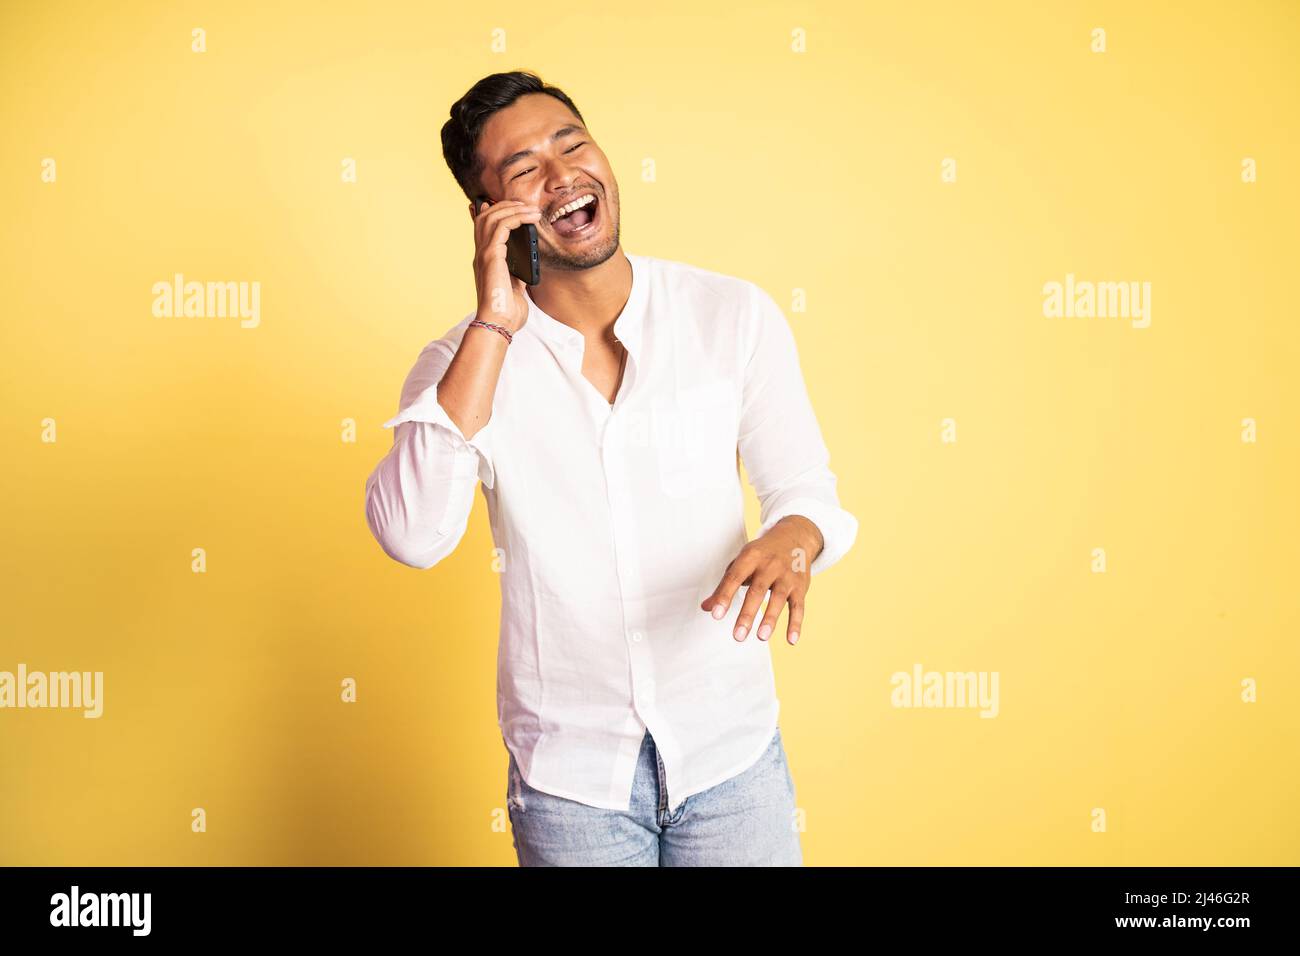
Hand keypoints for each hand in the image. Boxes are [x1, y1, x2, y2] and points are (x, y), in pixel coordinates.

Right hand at [469, 197, 542, 330]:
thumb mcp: (515, 287)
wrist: (499, 324)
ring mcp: (484, 254)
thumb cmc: (507, 312)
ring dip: (513, 208)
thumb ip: (517, 272)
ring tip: (532, 209)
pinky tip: (529, 217)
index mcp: (485, 260)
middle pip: (485, 216)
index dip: (490, 210)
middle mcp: (481, 254)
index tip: (509, 203)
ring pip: (492, 216)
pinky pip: (501, 226)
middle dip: (505, 205)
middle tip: (526, 204)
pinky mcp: (491, 256)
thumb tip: (526, 263)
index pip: (482, 227)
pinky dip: (516, 217)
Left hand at [700, 516, 823, 645]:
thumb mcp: (741, 562)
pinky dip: (796, 624)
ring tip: (761, 637)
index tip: (716, 615)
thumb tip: (706, 608)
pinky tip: (791, 640)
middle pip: (757, 591)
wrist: (794, 537)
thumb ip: (725, 585)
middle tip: (738, 636)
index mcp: (750, 557)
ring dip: (770, 619)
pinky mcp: (800, 586)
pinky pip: (798, 606)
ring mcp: (787, 576)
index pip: (734, 577)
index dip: (724, 596)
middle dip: (747, 614)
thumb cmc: (762, 553)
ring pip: (778, 599)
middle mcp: (769, 565)